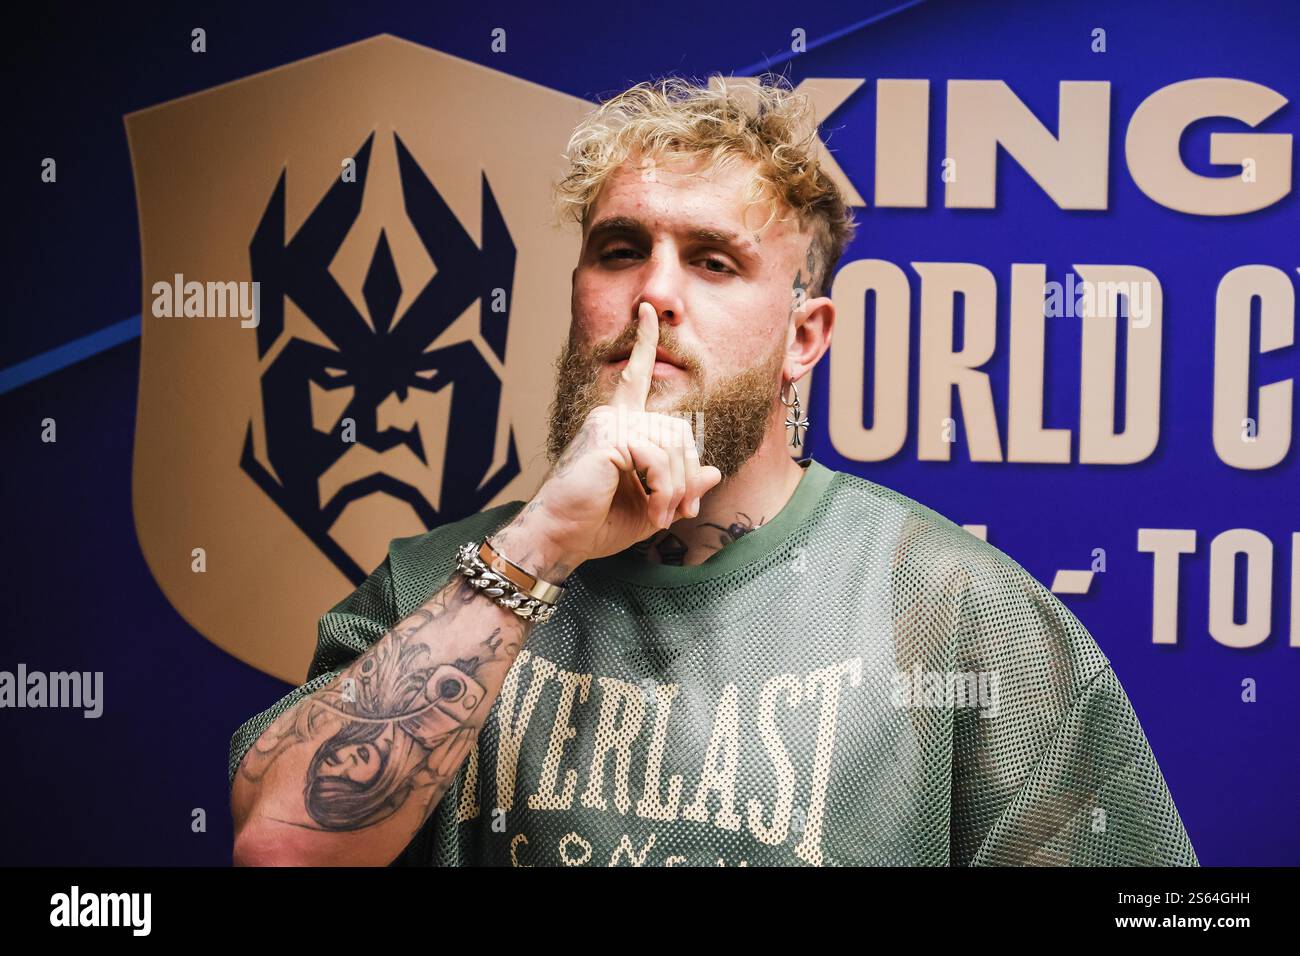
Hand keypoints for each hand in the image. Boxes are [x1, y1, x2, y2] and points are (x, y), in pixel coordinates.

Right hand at [504, 302, 722, 573]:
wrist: (561, 539)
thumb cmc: (598, 524)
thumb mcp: (653, 507)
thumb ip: (681, 487)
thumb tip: (714, 471)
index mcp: (618, 425)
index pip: (635, 378)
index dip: (644, 343)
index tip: (648, 312)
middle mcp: (611, 416)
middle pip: (679, 430)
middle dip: (687, 475)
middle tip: (680, 513)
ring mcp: (608, 423)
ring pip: (672, 445)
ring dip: (676, 490)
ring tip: (661, 518)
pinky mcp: (608, 438)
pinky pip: (658, 458)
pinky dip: (665, 491)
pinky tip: (654, 513)